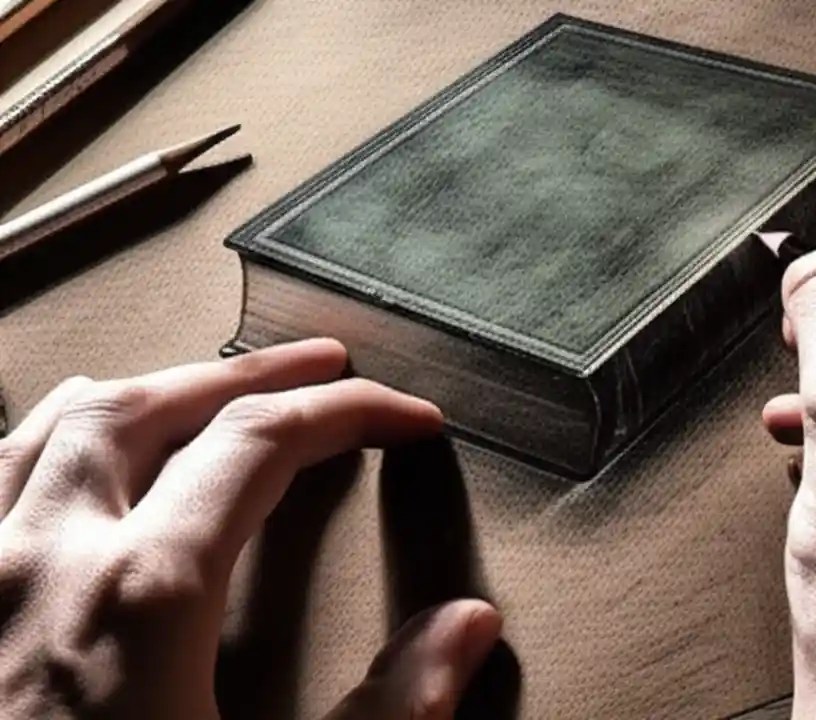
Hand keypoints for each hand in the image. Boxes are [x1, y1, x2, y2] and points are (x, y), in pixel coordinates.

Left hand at [0, 339, 500, 718]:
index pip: (264, 443)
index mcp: (141, 594)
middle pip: (152, 405)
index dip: (349, 414)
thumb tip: (465, 629)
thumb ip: (386, 715)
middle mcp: (41, 559)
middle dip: (248, 372)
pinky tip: (61, 469)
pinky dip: (38, 447)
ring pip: (47, 425)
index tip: (403, 418)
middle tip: (317, 365)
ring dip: (141, 392)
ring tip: (197, 389)